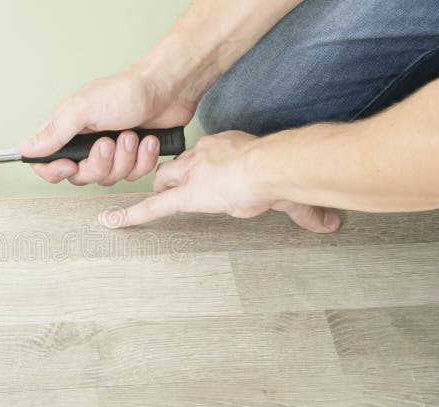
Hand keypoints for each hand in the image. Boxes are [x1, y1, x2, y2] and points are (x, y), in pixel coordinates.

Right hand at [19, 68, 198, 185]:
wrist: (168, 88)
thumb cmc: (127, 91)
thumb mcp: (83, 109)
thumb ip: (54, 132)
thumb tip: (26, 148)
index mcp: (69, 129)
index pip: (47, 163)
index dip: (55, 172)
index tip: (71, 165)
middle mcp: (87, 143)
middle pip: (81, 177)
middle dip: (100, 164)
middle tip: (110, 142)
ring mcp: (111, 151)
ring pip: (109, 178)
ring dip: (125, 159)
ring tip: (132, 135)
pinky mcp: (133, 156)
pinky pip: (133, 175)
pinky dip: (143, 159)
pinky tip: (148, 140)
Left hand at [99, 131, 341, 233]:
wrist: (270, 167)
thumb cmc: (281, 175)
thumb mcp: (293, 194)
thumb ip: (306, 211)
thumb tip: (329, 225)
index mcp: (227, 150)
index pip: (205, 160)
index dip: (203, 170)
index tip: (207, 176)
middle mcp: (205, 158)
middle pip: (178, 168)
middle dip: (173, 179)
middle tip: (173, 190)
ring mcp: (192, 176)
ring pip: (165, 182)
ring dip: (161, 193)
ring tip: (143, 206)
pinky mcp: (184, 197)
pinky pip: (151, 207)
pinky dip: (130, 215)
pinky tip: (110, 221)